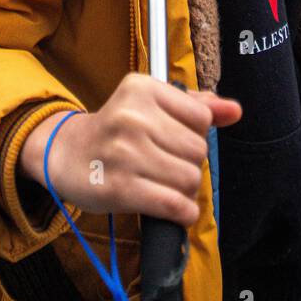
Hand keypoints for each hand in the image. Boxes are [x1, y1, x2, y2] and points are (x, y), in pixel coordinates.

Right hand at [19, 74, 241, 227]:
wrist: (65, 154)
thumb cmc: (115, 129)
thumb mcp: (149, 104)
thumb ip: (195, 106)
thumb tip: (235, 111)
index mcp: (142, 88)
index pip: (201, 117)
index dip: (193, 134)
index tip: (172, 139)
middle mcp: (133, 116)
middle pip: (198, 150)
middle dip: (189, 163)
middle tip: (165, 165)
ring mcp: (126, 153)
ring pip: (190, 179)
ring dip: (185, 190)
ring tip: (166, 186)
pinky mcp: (121, 188)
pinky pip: (175, 205)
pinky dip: (182, 212)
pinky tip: (173, 208)